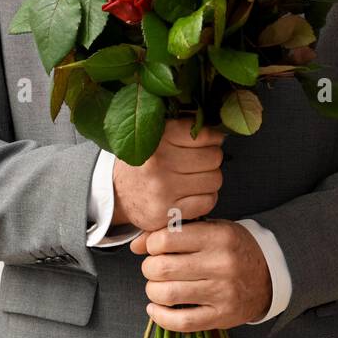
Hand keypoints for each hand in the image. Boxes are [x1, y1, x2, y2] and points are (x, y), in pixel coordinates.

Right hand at [111, 117, 224, 231]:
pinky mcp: (167, 211)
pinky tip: (191, 194)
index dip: (211, 138)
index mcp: (157, 137)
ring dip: (209, 179)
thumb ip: (183, 126)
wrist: (117, 193)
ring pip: (214, 180)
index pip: (204, 134)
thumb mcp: (156, 135)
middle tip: (198, 162)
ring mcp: (162, 189)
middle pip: (214, 157)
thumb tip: (220, 129)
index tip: (207, 142)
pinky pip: (208, 202)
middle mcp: (158, 162)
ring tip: (194, 178)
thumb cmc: (145, 162)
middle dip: (211, 159)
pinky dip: (205, 198)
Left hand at [130, 218, 271, 329]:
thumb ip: (173, 233)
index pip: (167, 239)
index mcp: (218, 237)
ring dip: (153, 291)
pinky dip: (160, 317)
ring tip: (157, 286)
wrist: (269, 275)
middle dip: (149, 268)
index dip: (151, 244)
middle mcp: (221, 264)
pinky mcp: (222, 316)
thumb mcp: (210, 229)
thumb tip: (136, 245)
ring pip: (168, 295)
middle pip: (163, 268)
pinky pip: (182, 322)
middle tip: (154, 268)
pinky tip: (155, 309)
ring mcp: (222, 293)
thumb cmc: (233, 248)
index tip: (154, 248)